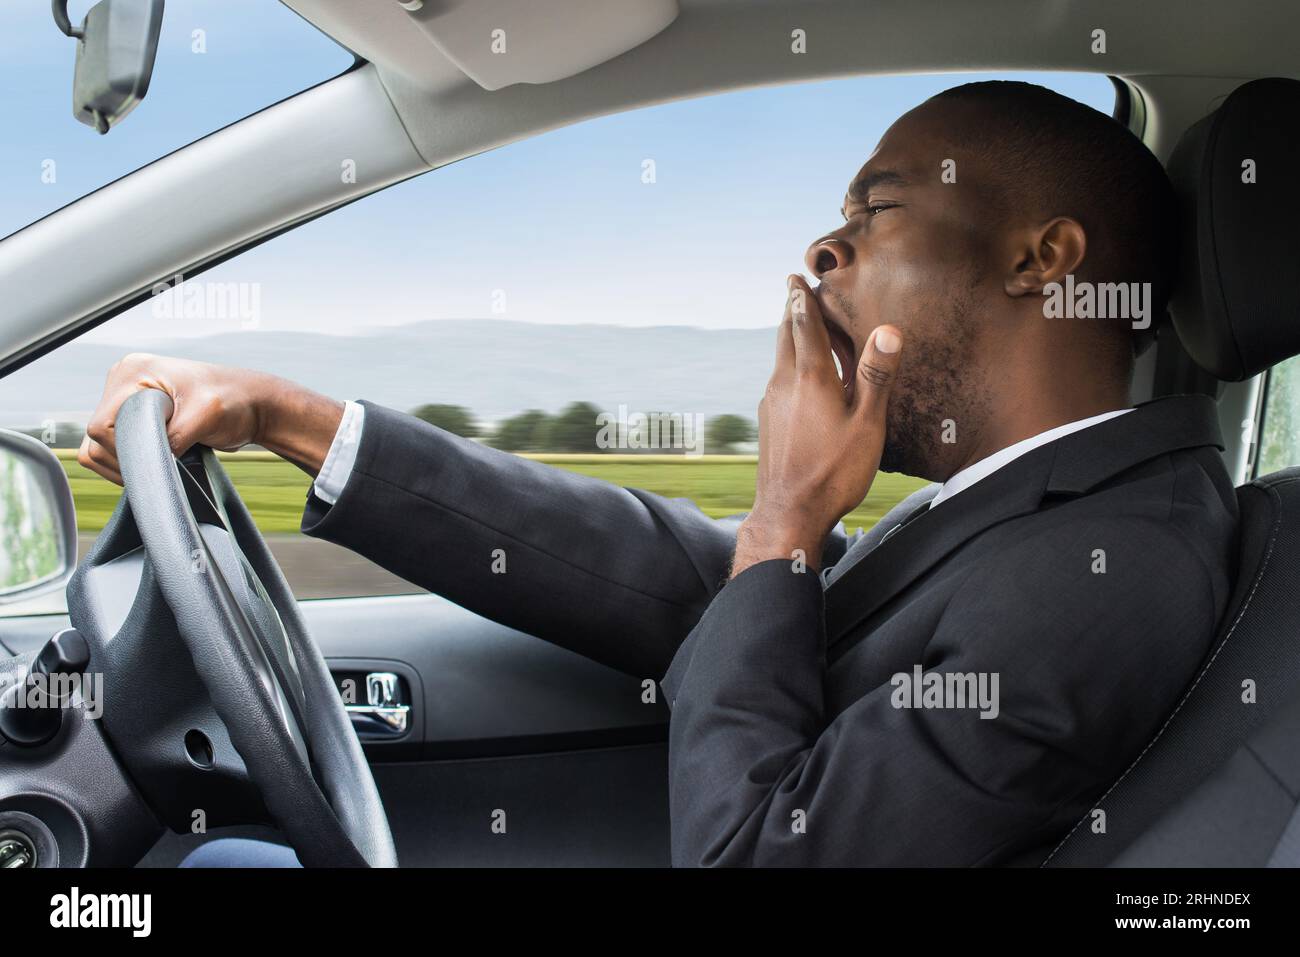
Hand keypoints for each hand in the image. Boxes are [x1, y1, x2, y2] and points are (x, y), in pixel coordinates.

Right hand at [78, 353, 342, 484]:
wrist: (253, 405)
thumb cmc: (235, 401)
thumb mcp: (208, 415)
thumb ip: (176, 435)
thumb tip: (152, 459)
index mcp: (133, 371)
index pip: (101, 425)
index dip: (125, 451)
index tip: (159, 460)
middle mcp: (123, 382)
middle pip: (97, 438)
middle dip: (128, 459)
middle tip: (167, 463)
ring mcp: (126, 400)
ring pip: (98, 447)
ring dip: (127, 463)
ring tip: (165, 462)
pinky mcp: (134, 417)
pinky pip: (111, 449)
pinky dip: (128, 463)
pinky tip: (157, 463)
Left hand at [732, 275, 902, 577]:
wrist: (788, 514)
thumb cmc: (833, 472)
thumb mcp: (866, 424)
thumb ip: (875, 376)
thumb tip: (889, 331)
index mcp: (810, 378)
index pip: (803, 326)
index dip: (802, 300)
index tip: (796, 278)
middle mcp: (784, 385)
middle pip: (785, 337)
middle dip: (790, 311)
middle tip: (792, 291)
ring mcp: (771, 405)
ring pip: (779, 360)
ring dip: (789, 339)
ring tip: (798, 328)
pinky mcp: (768, 425)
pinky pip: (779, 384)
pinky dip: (789, 368)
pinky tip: (799, 381)